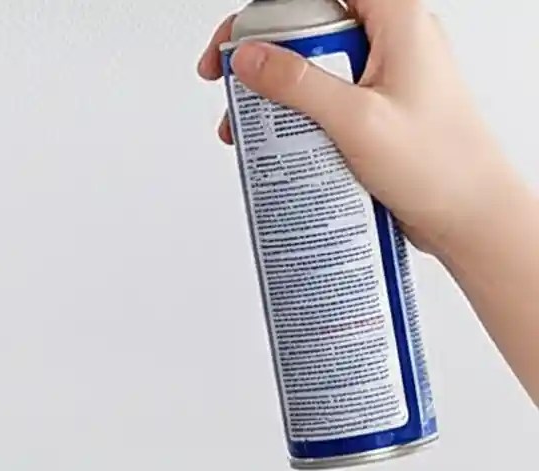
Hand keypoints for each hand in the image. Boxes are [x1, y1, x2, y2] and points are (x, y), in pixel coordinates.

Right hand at [196, 0, 525, 261]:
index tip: (236, 42)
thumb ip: (299, 84)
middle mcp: (391, 39)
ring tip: (248, 126)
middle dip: (263, 57)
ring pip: (311, 65)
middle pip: (308, 26)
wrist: (470, 217)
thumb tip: (249, 58)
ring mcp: (382, 74)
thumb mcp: (357, 121)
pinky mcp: (373, 107)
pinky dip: (293, 116)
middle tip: (232, 86)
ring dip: (273, 93)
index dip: (269, 11)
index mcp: (397, 20)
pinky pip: (322, 97)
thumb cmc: (441, 167)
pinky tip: (274, 143)